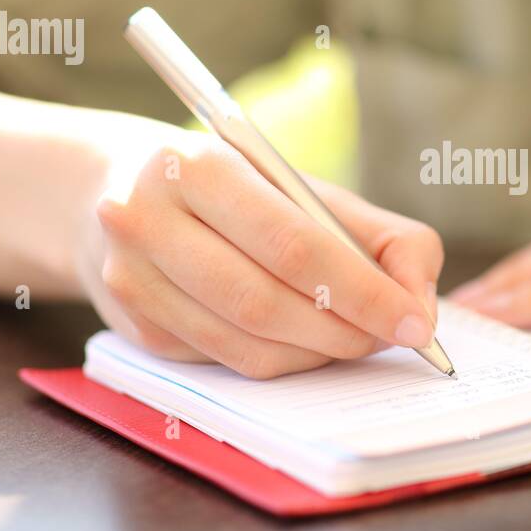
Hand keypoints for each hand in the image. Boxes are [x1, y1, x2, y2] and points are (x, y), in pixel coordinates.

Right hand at [78, 124, 442, 377]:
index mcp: (199, 167)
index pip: (293, 244)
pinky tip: (307, 342)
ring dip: (318, 354)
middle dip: (346, 331)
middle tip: (392, 337)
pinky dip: (284, 362)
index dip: (363, 291)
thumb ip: (380, 236)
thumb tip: (419, 306)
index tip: (415, 322)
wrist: (111, 190)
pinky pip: (228, 363)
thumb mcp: (305, 187)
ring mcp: (133, 281)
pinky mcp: (135, 330)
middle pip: (266, 303)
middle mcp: (150, 222)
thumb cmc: (236, 187)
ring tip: (356, 339)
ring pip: (248, 346)